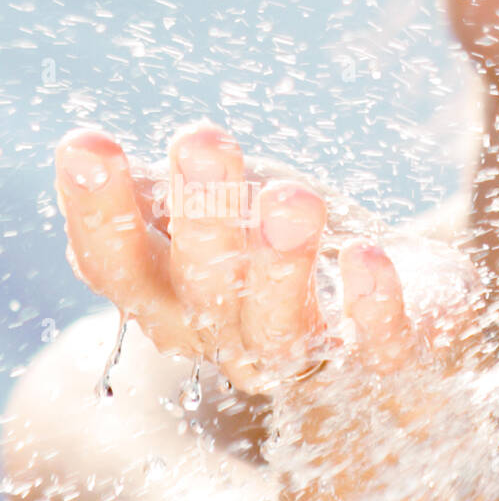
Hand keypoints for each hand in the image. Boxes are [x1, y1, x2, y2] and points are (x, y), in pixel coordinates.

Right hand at [53, 121, 390, 393]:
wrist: (411, 289)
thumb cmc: (292, 236)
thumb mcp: (228, 197)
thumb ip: (166, 192)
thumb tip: (87, 152)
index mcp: (172, 301)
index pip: (117, 267)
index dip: (97, 214)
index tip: (86, 145)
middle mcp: (229, 342)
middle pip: (202, 292)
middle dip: (202, 219)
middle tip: (201, 139)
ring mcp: (309, 358)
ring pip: (282, 329)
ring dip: (283, 265)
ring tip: (294, 198)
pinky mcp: (389, 361)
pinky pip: (376, 347)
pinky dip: (372, 305)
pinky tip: (368, 253)